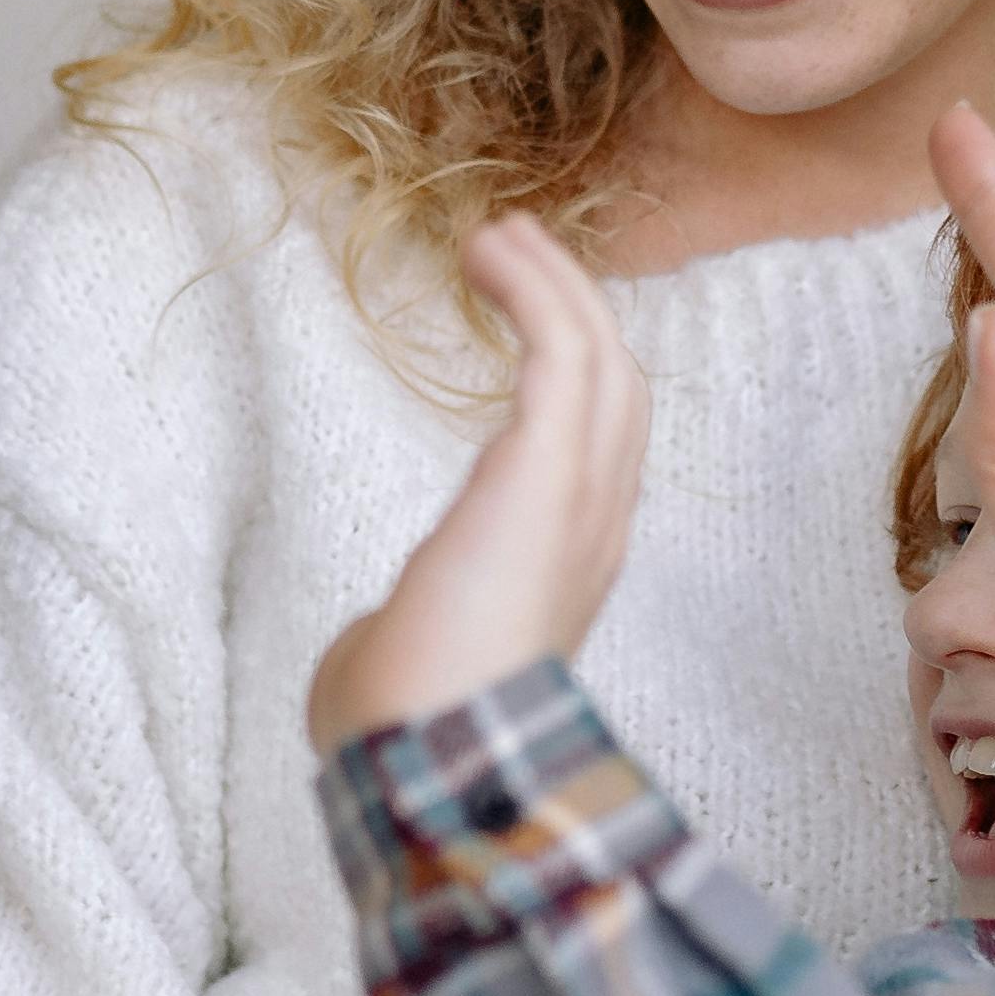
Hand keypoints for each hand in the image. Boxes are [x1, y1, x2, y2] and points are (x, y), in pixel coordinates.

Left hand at [306, 215, 651, 749]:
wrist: (433, 761)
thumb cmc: (409, 733)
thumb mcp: (412, 667)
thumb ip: (413, 636)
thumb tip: (378, 644)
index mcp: (565, 571)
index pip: (593, 454)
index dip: (567, 384)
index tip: (516, 334)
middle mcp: (591, 527)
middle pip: (616, 392)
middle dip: (573, 315)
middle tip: (518, 255)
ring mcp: (579, 496)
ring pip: (598, 360)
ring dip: (554, 286)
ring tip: (502, 234)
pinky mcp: (547, 469)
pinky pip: (562, 353)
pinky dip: (535, 290)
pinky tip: (491, 250)